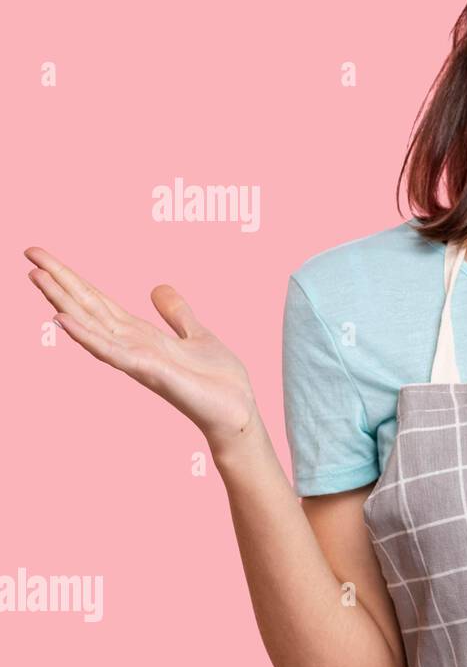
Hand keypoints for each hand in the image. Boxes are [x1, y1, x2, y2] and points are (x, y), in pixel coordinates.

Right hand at [24, 246, 261, 459]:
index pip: (99, 302)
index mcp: (141, 335)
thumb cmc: (217, 381)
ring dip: (63, 301)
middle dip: (59, 281)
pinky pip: (111, 351)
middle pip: (88, 307)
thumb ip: (176, 314)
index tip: (46, 258)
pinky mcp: (148, 372)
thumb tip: (158, 288)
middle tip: (30, 253)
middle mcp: (131, 346)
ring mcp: (136, 359)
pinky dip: (85, 335)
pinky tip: (61, 319)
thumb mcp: (197, 335)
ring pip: (91, 325)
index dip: (74, 279)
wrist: (236, 412)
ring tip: (37, 276)